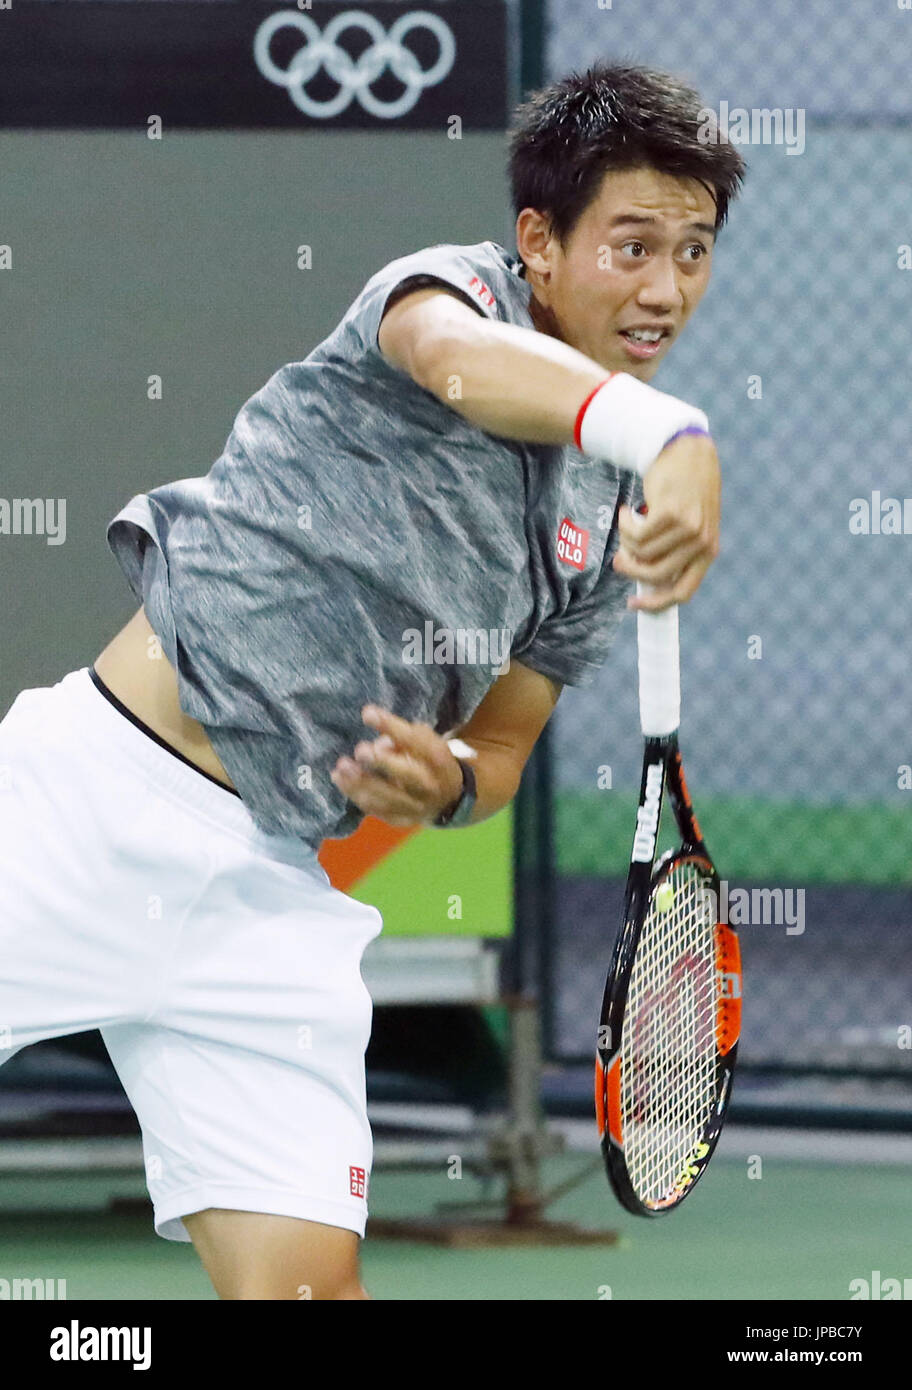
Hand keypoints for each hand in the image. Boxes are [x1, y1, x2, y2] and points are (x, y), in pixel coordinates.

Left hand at [330, 705, 464, 826]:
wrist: (449, 800)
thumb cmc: (430, 762)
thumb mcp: (427, 744)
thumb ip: (405, 739)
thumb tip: (378, 745)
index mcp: (439, 759)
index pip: (417, 741)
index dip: (392, 727)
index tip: (367, 713)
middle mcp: (430, 785)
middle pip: (408, 775)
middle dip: (382, 762)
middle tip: (360, 750)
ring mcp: (416, 806)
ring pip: (387, 798)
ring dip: (360, 783)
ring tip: (339, 769)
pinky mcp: (401, 819)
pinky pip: (377, 810)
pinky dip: (356, 795)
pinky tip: (340, 780)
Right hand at [612, 433, 720, 611]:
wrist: (685, 450)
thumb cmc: (682, 491)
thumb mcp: (687, 525)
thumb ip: (674, 552)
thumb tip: (644, 583)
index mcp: (708, 551)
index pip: (683, 592)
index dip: (656, 604)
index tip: (632, 605)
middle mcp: (701, 542)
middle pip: (656, 576)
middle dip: (630, 570)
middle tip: (617, 560)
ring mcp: (688, 528)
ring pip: (642, 554)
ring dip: (626, 540)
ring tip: (627, 522)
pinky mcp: (670, 513)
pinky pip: (636, 535)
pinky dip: (624, 525)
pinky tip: (626, 511)